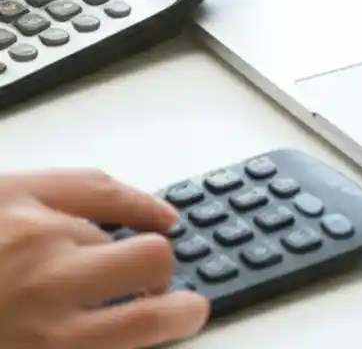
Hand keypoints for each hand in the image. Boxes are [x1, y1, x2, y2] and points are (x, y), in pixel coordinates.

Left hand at [0, 169, 210, 347]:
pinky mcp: (12, 191)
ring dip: (105, 245)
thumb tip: (119, 324)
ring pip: (113, 225)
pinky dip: (117, 197)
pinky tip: (133, 205)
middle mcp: (50, 279)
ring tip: (83, 258)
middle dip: (154, 269)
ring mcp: (31, 228)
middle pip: (151, 257)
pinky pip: (92, 183)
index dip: (184, 313)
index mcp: (51, 339)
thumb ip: (78, 338)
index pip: (152, 319)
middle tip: (141, 281)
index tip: (190, 310)